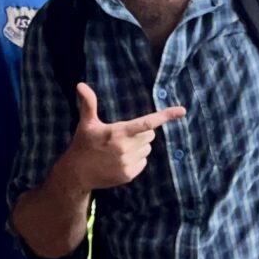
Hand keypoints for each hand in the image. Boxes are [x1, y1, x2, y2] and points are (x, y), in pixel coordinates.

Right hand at [57, 81, 188, 192]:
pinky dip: (136, 159)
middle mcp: (124, 148)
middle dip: (141, 133)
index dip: (165, 116)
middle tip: (123, 136)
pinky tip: (120, 160)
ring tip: (119, 149)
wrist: (77, 174)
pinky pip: (143, 162)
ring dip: (139, 146)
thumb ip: (88, 103)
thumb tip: (80, 84)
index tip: (181, 110)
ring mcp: (127, 163)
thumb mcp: (86, 123)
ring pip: (147, 149)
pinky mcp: (129, 175)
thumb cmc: (83, 144)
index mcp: (117, 132)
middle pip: (149, 135)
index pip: (146, 122)